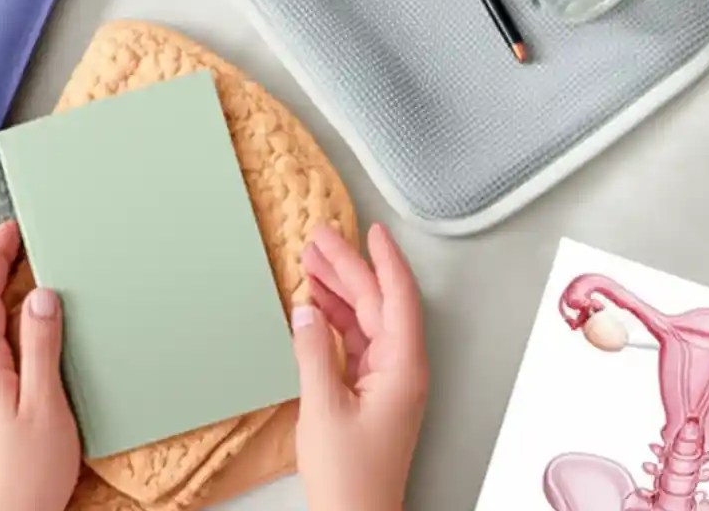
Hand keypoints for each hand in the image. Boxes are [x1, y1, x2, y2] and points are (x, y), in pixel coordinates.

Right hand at [292, 223, 428, 510]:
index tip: (371, 231)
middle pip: (378, 304)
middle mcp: (401, 369)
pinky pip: (355, 343)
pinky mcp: (371, 393)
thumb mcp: (323, 409)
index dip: (385, 260)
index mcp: (403, 367)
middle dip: (350, 269)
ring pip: (365, 321)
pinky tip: (313, 308)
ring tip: (309, 264)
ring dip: (339, 292)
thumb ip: (313, 354)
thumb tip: (305, 313)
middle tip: (320, 239)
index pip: (398, 298)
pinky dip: (334, 321)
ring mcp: (387, 381)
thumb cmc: (351, 478)